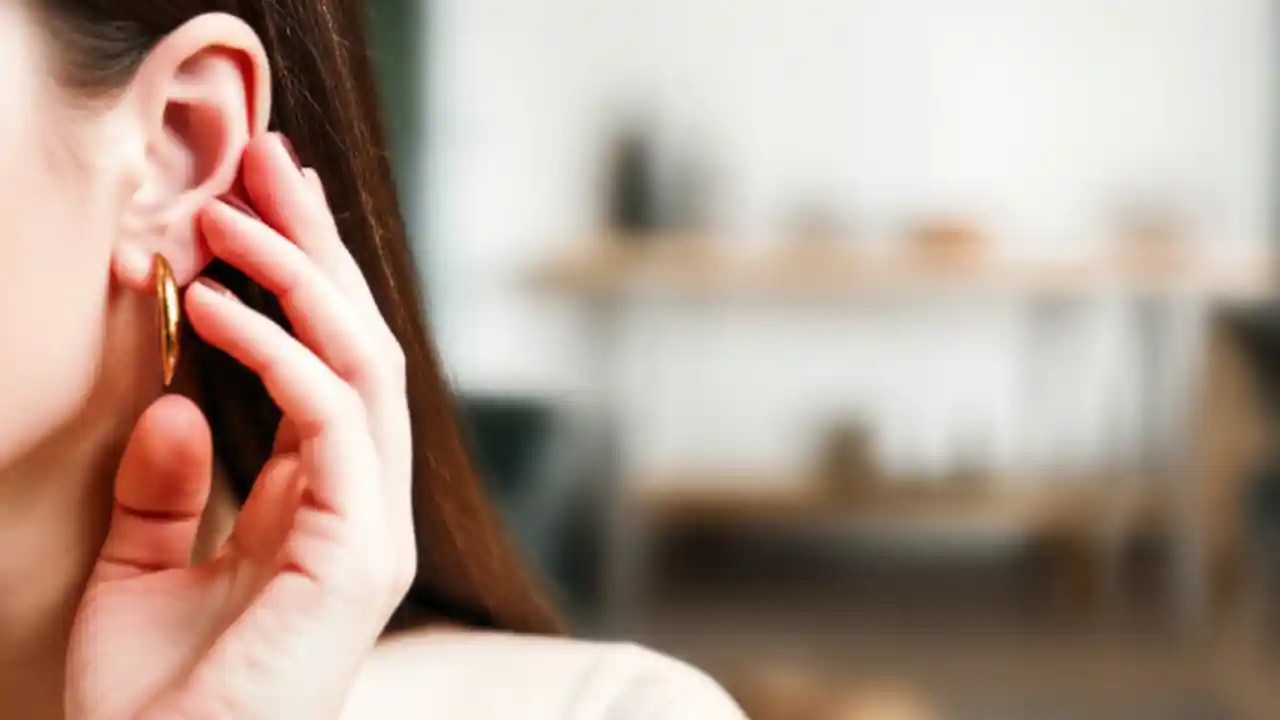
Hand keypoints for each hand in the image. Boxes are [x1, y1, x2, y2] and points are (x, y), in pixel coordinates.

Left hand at [66, 133, 414, 719]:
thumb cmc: (155, 708)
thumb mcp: (136, 576)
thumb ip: (164, 493)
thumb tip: (177, 407)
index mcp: (321, 511)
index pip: (328, 370)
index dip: (297, 283)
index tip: (254, 206)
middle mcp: (362, 509)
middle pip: (360, 347)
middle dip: (316, 250)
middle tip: (271, 162)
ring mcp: (370, 529)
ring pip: (363, 366)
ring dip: (302, 277)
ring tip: (236, 210)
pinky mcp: (359, 552)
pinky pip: (334, 421)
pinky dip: (279, 352)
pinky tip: (218, 305)